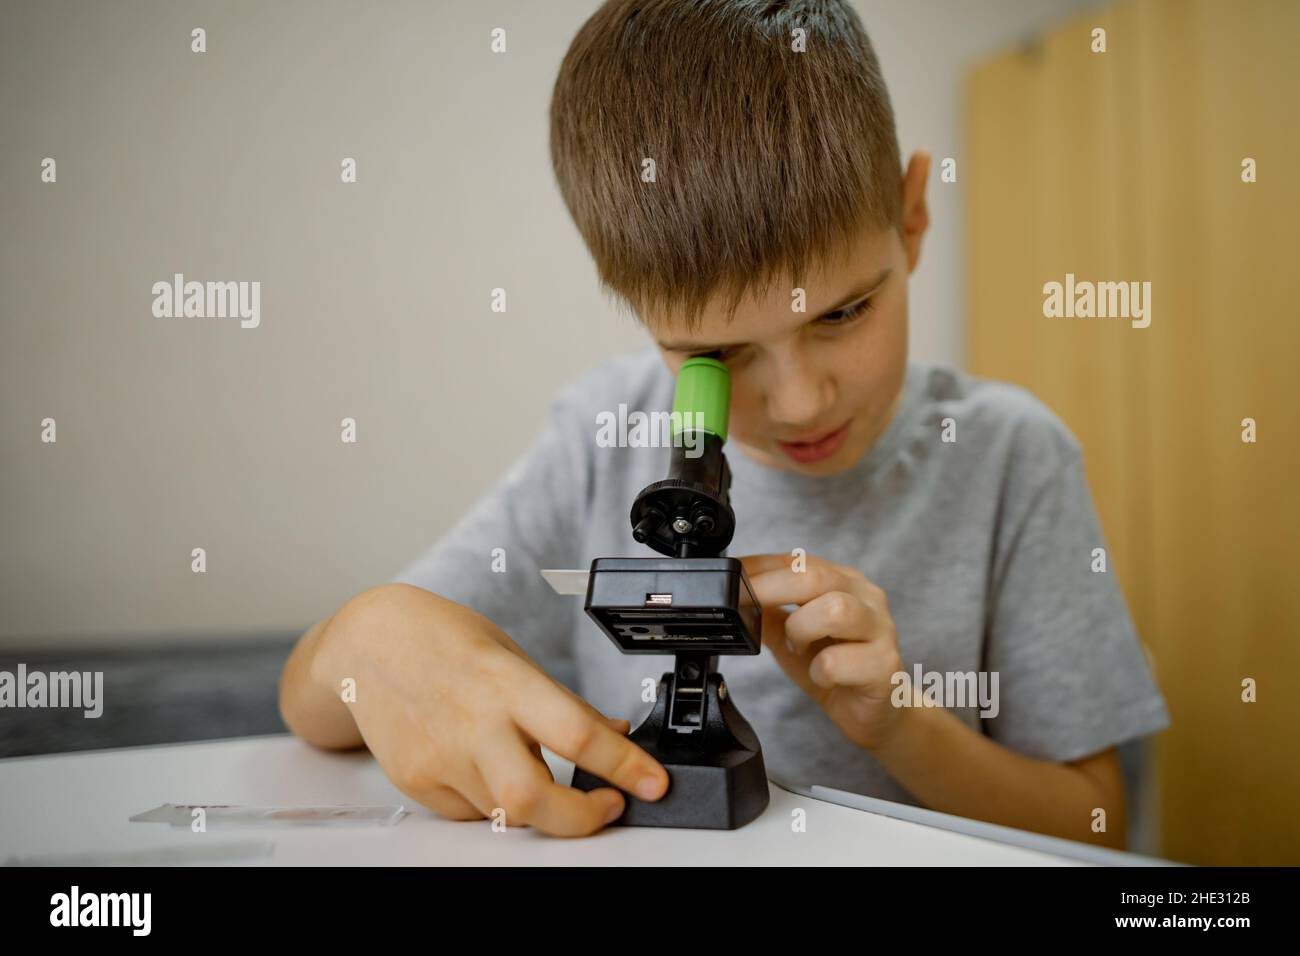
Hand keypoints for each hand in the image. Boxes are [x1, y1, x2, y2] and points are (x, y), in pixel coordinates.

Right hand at [311, 584, 668, 836]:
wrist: (367, 645)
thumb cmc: (442, 640)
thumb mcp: (512, 655)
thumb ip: (561, 702)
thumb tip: (613, 734)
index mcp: (504, 682)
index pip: (576, 734)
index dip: (625, 766)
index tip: (654, 782)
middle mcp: (472, 724)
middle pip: (536, 800)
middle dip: (582, 819)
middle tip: (608, 807)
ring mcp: (440, 758)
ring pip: (508, 813)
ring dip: (539, 805)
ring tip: (538, 768)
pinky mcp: (417, 783)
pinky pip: (474, 814)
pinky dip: (496, 803)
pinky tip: (489, 767)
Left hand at [739, 554, 906, 752]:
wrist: (877, 713)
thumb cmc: (837, 668)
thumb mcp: (792, 635)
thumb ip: (768, 613)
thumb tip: (734, 597)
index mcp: (843, 582)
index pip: (798, 560)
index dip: (758, 567)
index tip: (728, 577)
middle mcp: (866, 597)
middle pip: (815, 576)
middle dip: (770, 589)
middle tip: (744, 606)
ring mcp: (880, 629)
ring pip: (833, 610)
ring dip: (801, 630)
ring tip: (797, 647)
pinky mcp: (884, 667)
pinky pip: (838, 662)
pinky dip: (819, 671)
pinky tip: (822, 676)